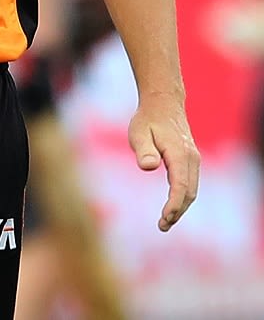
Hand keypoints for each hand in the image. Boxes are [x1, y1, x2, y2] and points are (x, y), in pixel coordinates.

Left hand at [127, 94, 199, 231]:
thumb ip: (143, 150)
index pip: (180, 185)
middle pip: (188, 192)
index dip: (174, 204)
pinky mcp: (191, 161)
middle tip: (162, 226)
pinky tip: (171, 207)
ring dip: (180, 207)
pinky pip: (189, 184)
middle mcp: (191, 159)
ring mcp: (193, 160)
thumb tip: (148, 167)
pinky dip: (182, 198)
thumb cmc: (147, 120)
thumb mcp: (138, 132)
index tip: (165, 218)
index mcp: (179, 154)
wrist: (163, 105)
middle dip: (177, 211)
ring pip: (191, 190)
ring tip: (165, 222)